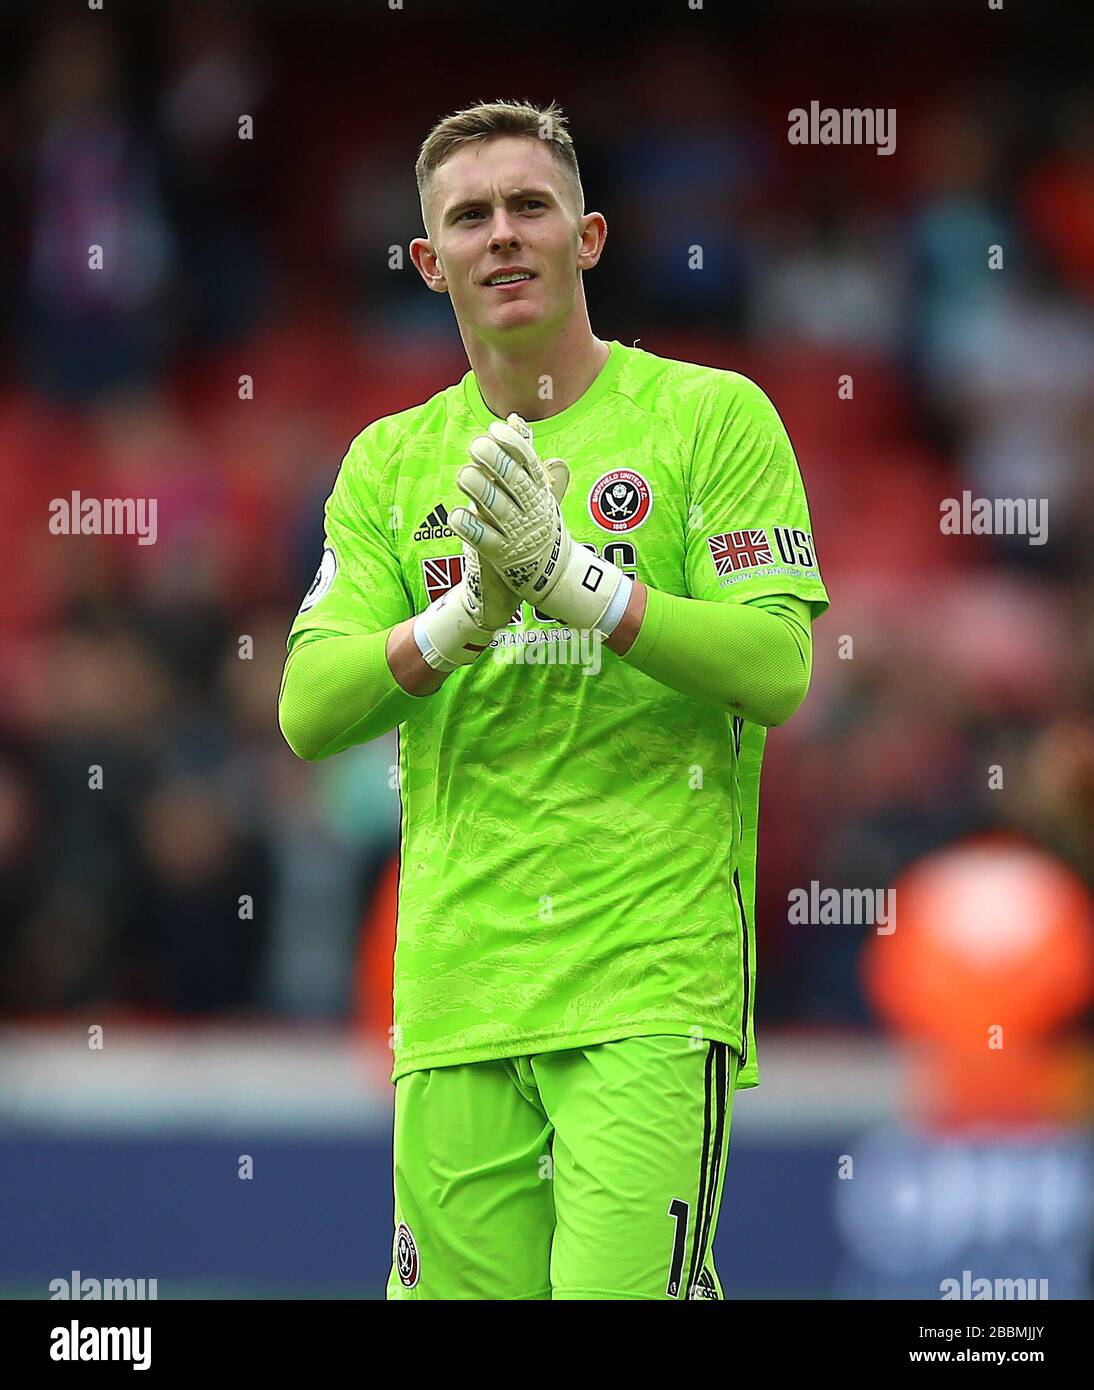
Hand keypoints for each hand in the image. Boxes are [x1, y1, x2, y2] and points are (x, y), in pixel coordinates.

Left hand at [448, 413, 624, 629]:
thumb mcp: (539, 491)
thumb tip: (515, 419)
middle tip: (476, 445)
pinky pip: (485, 540)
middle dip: (496, 463)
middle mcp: (532, 512)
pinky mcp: (502, 557)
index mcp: (541, 493)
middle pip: (515, 483)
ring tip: (463, 476)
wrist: (552, 577)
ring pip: (499, 509)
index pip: (529, 463)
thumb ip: (524, 457)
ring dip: (481, 492)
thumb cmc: (538, 526)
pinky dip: (471, 528)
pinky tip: (456, 515)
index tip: (495, 429)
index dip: (513, 445)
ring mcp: (518, 535)